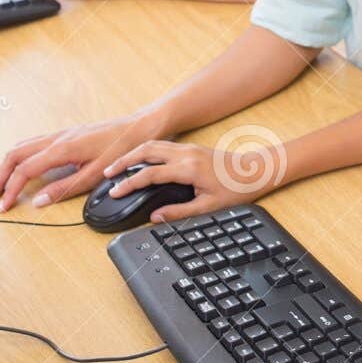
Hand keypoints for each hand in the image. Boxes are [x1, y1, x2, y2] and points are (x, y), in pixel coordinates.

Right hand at [0, 110, 169, 210]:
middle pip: (15, 155)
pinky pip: (33, 143)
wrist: (138, 128)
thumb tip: (39, 201)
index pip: (25, 170)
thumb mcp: (94, 174)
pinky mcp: (65, 134)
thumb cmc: (121, 149)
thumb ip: (65, 188)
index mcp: (62, 148)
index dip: (11, 189)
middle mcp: (56, 138)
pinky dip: (20, 157)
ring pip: (21, 147)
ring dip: (8, 166)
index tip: (4, 206)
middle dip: (0, 176)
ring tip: (1, 185)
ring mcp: (59, 134)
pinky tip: (21, 168)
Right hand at [96, 139, 283, 220]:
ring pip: (153, 145)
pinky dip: (145, 150)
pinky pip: (162, 145)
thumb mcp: (208, 207)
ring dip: (133, 153)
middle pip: (145, 151)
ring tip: (117, 164)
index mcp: (187, 168)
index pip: (150, 174)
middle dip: (123, 161)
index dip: (129, 183)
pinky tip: (139, 158)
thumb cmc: (236, 190)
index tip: (115, 191)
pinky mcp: (191, 148)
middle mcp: (185, 153)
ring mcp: (187, 148)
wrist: (256, 172)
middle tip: (106, 172)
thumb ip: (179, 212)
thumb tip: (155, 217)